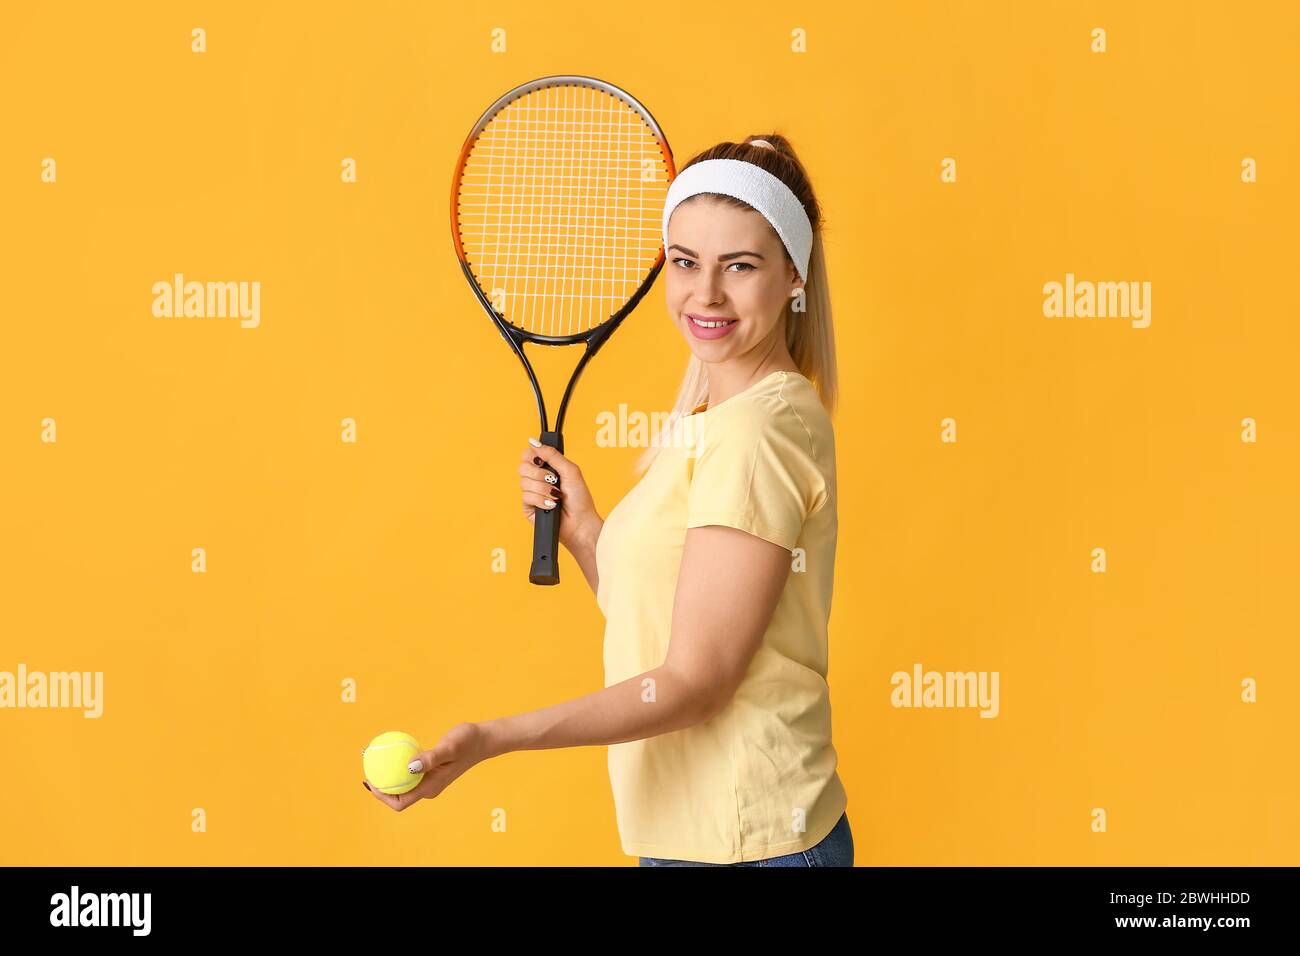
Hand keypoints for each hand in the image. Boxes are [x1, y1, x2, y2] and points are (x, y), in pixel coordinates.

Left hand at [362, 722, 488, 811]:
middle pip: (398, 796)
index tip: (370, 780)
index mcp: (431, 787)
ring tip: (375, 759)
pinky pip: (409, 773)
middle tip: (368, 767)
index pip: (400, 802)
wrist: (483, 740)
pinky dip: (398, 766)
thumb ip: (430, 758)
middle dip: (380, 786)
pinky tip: (391, 752)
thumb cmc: (467, 742)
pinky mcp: (431, 771)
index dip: (382, 796)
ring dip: (388, 776)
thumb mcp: (449, 747)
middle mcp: (429, 787)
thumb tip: (409, 766)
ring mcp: (430, 780)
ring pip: (403, 784)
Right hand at [519, 439, 599, 550]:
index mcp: (548, 468)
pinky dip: (541, 500)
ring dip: (543, 489)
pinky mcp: (529, 507)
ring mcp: (533, 493)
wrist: (580, 522)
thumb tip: (533, 442)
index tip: (542, 461)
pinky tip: (551, 505)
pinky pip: (526, 497)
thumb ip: (552, 455)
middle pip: (522, 467)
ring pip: (524, 483)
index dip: (532, 456)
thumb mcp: (570, 470)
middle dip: (539, 474)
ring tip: (556, 495)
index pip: (528, 455)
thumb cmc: (579, 498)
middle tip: (553, 480)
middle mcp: (538, 479)